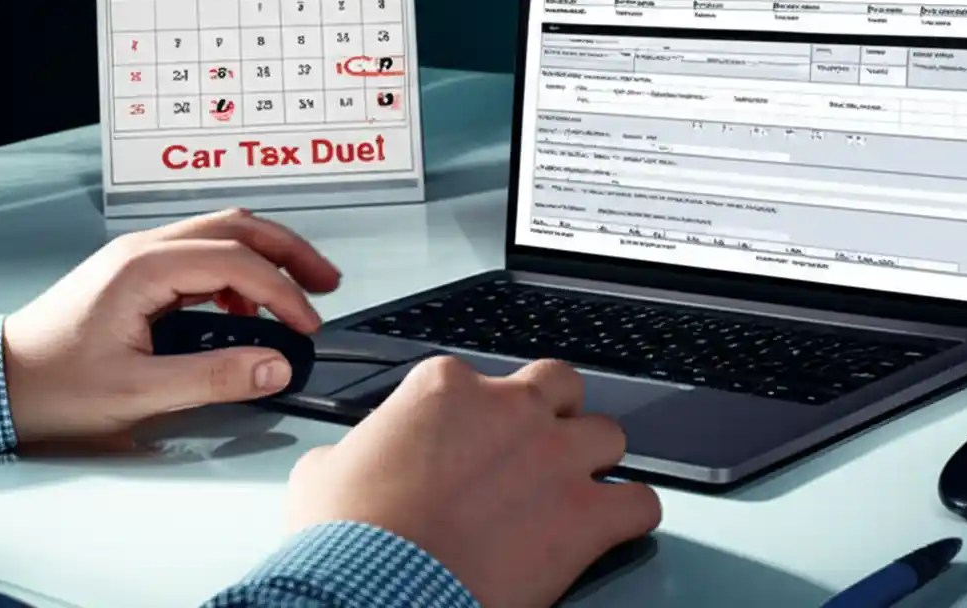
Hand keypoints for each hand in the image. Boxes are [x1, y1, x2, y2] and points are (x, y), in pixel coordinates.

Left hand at [1, 208, 340, 444]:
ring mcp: (140, 257)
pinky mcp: (139, 273)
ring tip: (299, 290)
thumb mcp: (138, 391)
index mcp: (144, 268)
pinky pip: (203, 254)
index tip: (307, 325)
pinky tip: (247, 307)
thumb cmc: (53, 384)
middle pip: (238, 227)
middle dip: (290, 251)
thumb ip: (215, 379)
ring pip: (222, 234)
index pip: (237, 261)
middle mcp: (144, 250)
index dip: (284, 292)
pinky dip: (238, 272)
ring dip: (267, 255)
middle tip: (327, 281)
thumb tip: (275, 365)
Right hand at [287, 356, 662, 607]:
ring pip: (609, 434)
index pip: (482, 380)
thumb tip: (349, 461)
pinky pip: (641, 501)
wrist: (373, 592)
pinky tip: (613, 526)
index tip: (473, 444)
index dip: (480, 418)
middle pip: (561, 386)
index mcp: (446, 387)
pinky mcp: (586, 514)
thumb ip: (354, 450)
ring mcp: (554, 457)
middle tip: (539, 448)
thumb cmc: (348, 539)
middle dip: (556, 412)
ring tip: (578, 489)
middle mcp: (509, 408)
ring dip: (596, 461)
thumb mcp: (325, 472)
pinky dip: (631, 515)